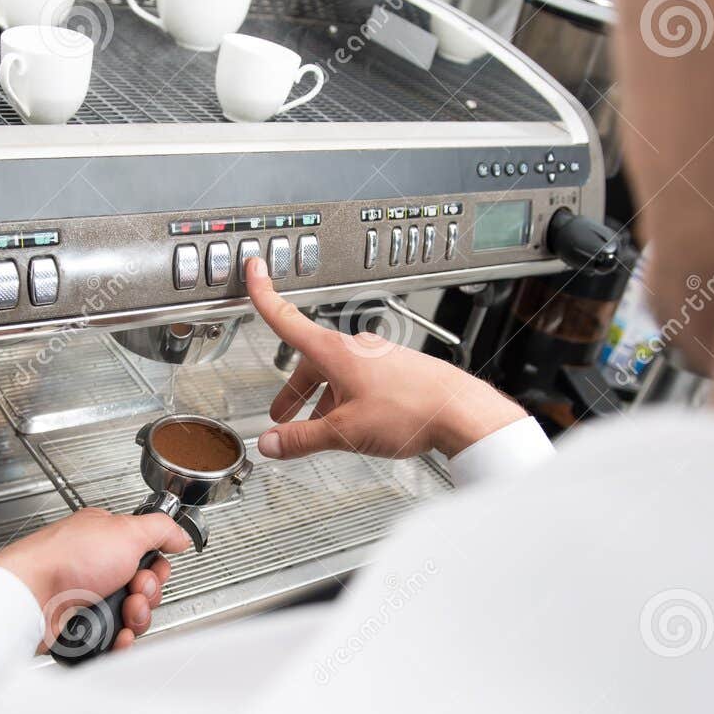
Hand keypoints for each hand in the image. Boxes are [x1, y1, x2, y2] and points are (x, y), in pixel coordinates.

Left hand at [0, 508, 192, 651]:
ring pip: (131, 617)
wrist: (30, 596)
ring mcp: (88, 598)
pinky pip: (114, 639)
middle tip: (134, 590)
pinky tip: (116, 634)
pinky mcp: (81, 626)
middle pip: (144, 589)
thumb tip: (180, 534)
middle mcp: (97, 567)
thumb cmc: (64, 558)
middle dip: (147, 595)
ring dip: (136, 618)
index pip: (149, 556)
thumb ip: (160, 530)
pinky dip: (120, 640)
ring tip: (123, 613)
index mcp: (107, 539)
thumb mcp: (126, 530)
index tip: (151, 569)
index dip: (157, 567)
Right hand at [244, 258, 528, 460]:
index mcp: (335, 352)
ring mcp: (378, 359)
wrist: (459, 411)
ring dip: (321, 400)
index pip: (287, 318)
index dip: (265, 294)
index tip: (254, 270)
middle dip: (293, 390)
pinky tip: (353, 426)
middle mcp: (355, 349)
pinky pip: (359, 383)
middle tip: (280, 413)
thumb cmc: (409, 410)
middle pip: (310, 362)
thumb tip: (271, 443)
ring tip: (317, 431)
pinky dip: (346, 400)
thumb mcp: (344, 432)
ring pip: (337, 376)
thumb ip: (302, 439)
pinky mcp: (396, 372)